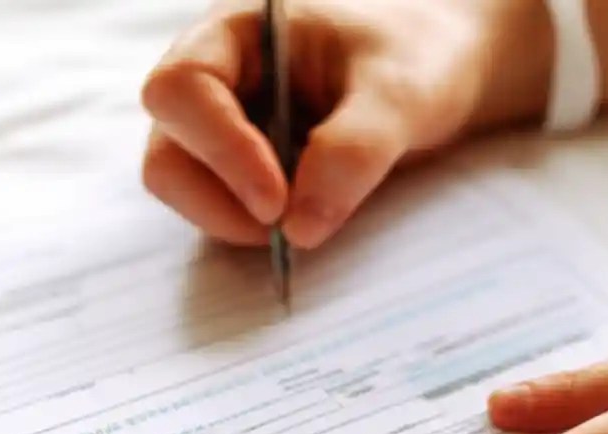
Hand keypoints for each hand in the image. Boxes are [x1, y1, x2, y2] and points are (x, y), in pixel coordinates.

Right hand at [139, 0, 547, 249]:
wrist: (439, 69)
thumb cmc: (416, 54)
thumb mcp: (402, 92)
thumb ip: (354, 150)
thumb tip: (299, 227)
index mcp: (237, 31)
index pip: (183, 88)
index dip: (219, 149)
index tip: (275, 201)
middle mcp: (213, 79)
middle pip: (167, 150)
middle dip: (219, 200)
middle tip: (285, 227)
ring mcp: (216, 127)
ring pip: (181, 187)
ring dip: (232, 219)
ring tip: (303, 221)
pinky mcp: (232, 169)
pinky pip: (214, 208)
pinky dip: (248, 227)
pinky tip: (302, 217)